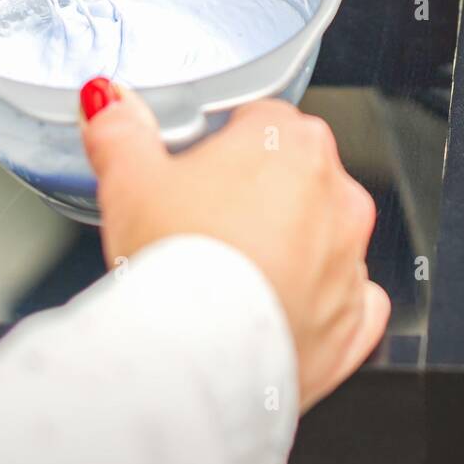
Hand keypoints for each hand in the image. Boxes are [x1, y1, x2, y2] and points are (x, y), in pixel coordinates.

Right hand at [80, 82, 390, 411]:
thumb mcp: (128, 182)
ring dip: (288, 247)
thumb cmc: (175, 266)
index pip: (262, 119)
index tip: (196, 171)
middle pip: (296, 175)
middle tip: (203, 226)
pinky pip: (347, 302)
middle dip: (257, 194)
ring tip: (229, 275)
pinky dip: (319, 304)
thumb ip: (121, 130)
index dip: (222, 143)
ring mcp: (351, 259)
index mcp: (292, 143)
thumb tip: (109, 101)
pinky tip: (276, 311)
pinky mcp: (354, 321)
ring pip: (323, 236)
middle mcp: (337, 194)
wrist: (197, 362)